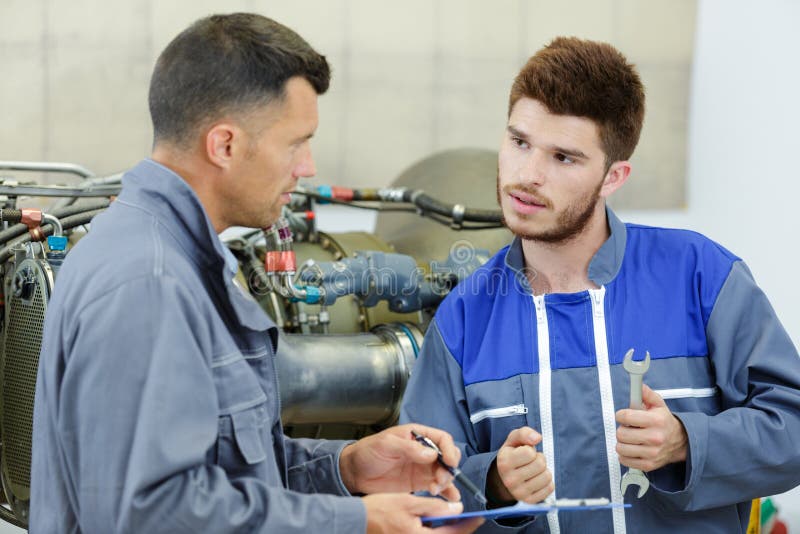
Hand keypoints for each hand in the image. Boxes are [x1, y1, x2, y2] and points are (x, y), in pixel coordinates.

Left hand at [340, 424, 460, 499]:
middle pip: (447, 457)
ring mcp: (422, 467)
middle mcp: (423, 450)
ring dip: (446, 481)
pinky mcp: (419, 482)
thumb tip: (431, 453)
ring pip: (444, 472)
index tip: (449, 461)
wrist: (355, 472)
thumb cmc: (368, 452)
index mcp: (417, 435)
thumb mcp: (386, 444)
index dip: (449, 449)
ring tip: (435, 488)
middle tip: (440, 478)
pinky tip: (450, 497)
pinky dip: (446, 491)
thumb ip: (408, 448)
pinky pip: (437, 485)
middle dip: (448, 468)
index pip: (442, 439)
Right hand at [363, 494, 482, 533]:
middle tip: (471, 518)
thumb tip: (457, 507)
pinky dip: (437, 531)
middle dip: (460, 529)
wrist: (357, 520)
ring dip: (449, 530)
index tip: (480, 516)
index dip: (468, 524)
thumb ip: (434, 506)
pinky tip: (438, 521)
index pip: (453, 533)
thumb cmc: (379, 510)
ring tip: (455, 517)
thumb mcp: (409, 502)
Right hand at [487, 427, 552, 503]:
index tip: (524, 453)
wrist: (504, 478)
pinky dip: (547, 482)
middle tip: (531, 461)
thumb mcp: (513, 440)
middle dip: (539, 459)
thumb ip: (524, 433)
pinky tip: (537, 479)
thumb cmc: (512, 455)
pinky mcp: (529, 501)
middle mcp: (510, 479)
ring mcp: (519, 492)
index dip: (531, 450)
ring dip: (544, 470)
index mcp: (504, 462)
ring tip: (534, 470)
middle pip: (540, 464)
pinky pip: (550, 488)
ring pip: (547, 476)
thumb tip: (537, 438)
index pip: (530, 453)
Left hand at [615, 384, 688, 470]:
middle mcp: (655, 438)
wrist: (680, 442)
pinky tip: (632, 449)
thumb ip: (646, 394)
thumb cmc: (664, 422)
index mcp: (656, 420)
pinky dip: (624, 455)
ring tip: (630, 439)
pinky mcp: (648, 465)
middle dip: (622, 429)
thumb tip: (639, 385)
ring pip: (620, 448)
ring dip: (622, 442)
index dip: (620, 415)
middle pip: (621, 433)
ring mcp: (652, 453)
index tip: (623, 416)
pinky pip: (624, 460)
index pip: (626, 417)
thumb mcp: (658, 405)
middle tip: (629, 428)